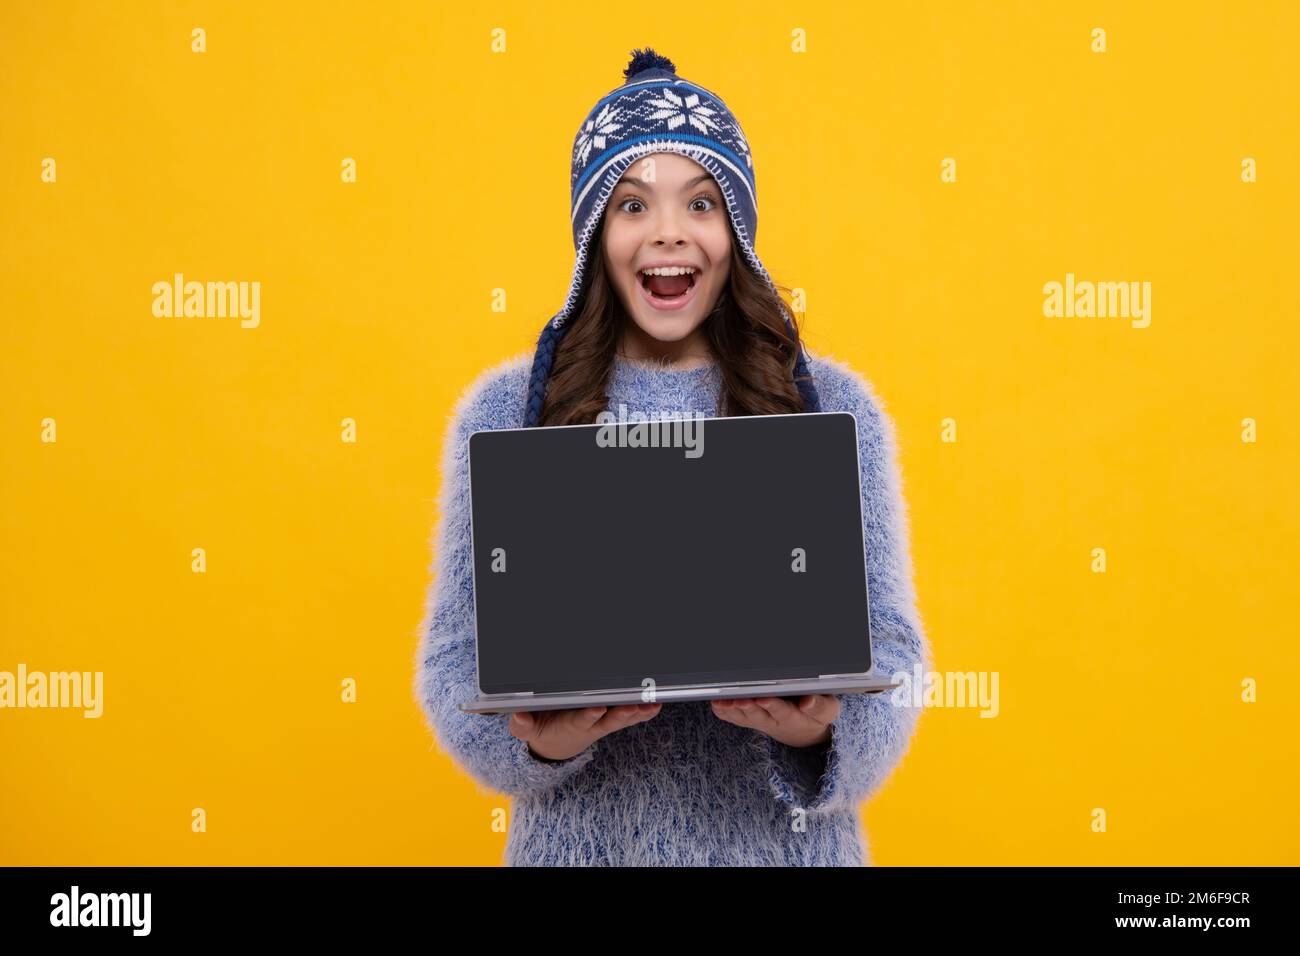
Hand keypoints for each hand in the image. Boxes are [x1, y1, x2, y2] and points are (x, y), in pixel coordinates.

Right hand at [508, 703, 662, 761]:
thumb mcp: (528, 729)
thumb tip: (519, 717)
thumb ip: (523, 724)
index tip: (597, 709)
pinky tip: (656, 706)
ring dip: (636, 712)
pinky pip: (629, 718)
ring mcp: (602, 724)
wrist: (556, 744)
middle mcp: (589, 725)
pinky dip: (643, 713)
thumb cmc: (543, 729)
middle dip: (619, 712)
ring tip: (650, 704)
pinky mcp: (611, 721)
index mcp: (568, 725)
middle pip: (606, 720)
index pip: (579, 720)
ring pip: (621, 718)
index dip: (588, 715)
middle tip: (631, 706)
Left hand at [710, 694, 838, 748]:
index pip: (783, 712)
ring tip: (724, 701)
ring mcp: (760, 722)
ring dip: (733, 710)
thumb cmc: (815, 715)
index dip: (773, 706)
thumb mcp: (827, 712)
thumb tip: (807, 702)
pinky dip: (725, 712)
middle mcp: (774, 721)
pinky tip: (716, 704)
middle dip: (748, 707)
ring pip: (744, 718)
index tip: (764, 699)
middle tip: (739, 700)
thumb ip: (820, 706)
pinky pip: (735, 719)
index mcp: (795, 718)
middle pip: (759, 715)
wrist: (804, 730)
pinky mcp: (750, 720)